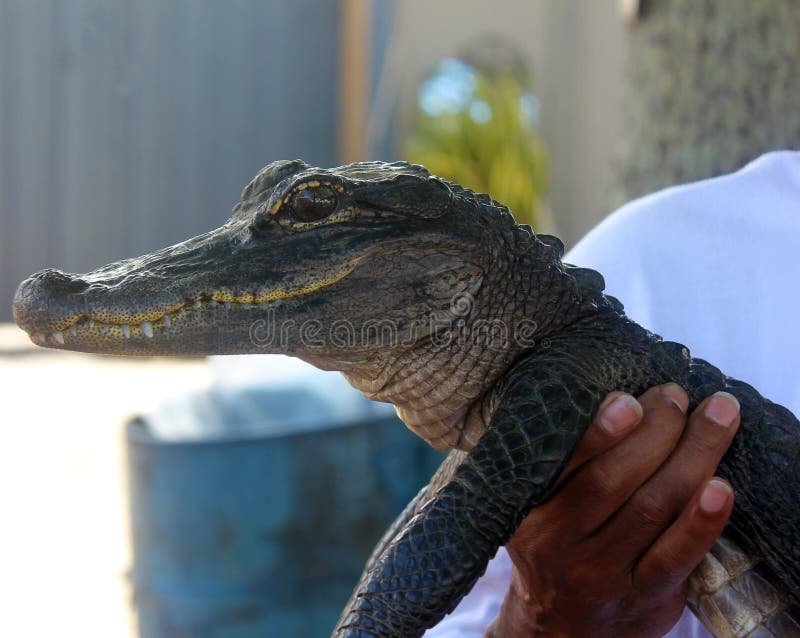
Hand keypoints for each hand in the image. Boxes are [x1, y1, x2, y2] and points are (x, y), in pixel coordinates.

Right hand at [485, 384, 739, 637]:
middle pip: (613, 480)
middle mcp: (559, 541)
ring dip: (692, 456)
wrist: (562, 624)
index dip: (599, 432)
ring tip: (718, 416)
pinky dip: (701, 521)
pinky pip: (675, 556)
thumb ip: (560, 459)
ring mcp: (601, 571)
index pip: (563, 464)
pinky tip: (721, 487)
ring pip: (651, 508)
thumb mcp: (535, 502)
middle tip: (677, 395)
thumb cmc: (556, 541)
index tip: (629, 398)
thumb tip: (618, 395)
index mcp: (528, 507)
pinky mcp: (643, 594)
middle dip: (656, 430)